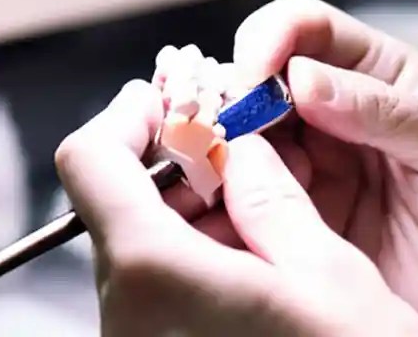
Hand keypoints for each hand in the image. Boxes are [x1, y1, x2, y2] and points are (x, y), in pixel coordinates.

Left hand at [55, 80, 417, 336]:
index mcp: (156, 279)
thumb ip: (268, 197)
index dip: (124, 119)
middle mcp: (121, 323)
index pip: (88, 164)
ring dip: (176, 216)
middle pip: (108, 210)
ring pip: (129, 257)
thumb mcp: (329, 276)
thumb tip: (236, 149)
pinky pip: (148, 303)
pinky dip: (184, 267)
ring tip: (250, 205)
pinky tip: (245, 264)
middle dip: (161, 165)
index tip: (167, 103)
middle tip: (226, 146)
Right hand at [224, 0, 417, 336]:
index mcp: (380, 75)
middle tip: (212, 132)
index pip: (305, 31)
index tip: (253, 71)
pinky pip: (249, 212)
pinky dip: (223, 212)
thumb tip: (301, 77)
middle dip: (228, 102)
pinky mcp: (305, 234)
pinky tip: (215, 219)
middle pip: (258, 88)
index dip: (270, 39)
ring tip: (205, 177)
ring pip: (242, 149)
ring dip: (217, 158)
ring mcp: (317, 176)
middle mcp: (336, 118)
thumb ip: (383, 110)